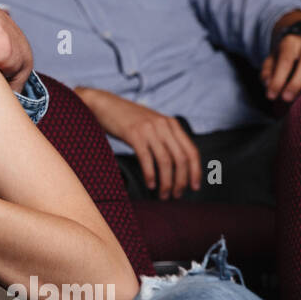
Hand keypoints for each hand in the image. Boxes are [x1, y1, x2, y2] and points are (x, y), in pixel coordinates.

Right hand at [76, 87, 200, 199]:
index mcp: (171, 124)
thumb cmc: (127, 119)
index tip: (195, 187)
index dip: (196, 171)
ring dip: (166, 182)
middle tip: (177, 195)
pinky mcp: (134, 134)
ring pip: (165, 161)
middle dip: (181, 180)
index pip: (191, 150)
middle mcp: (163, 125)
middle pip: (181, 158)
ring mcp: (149, 129)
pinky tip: (150, 184)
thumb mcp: (152, 124)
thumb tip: (175, 164)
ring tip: (163, 194)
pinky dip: (150, 175)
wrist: (105, 104)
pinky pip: (146, 158)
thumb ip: (165, 138)